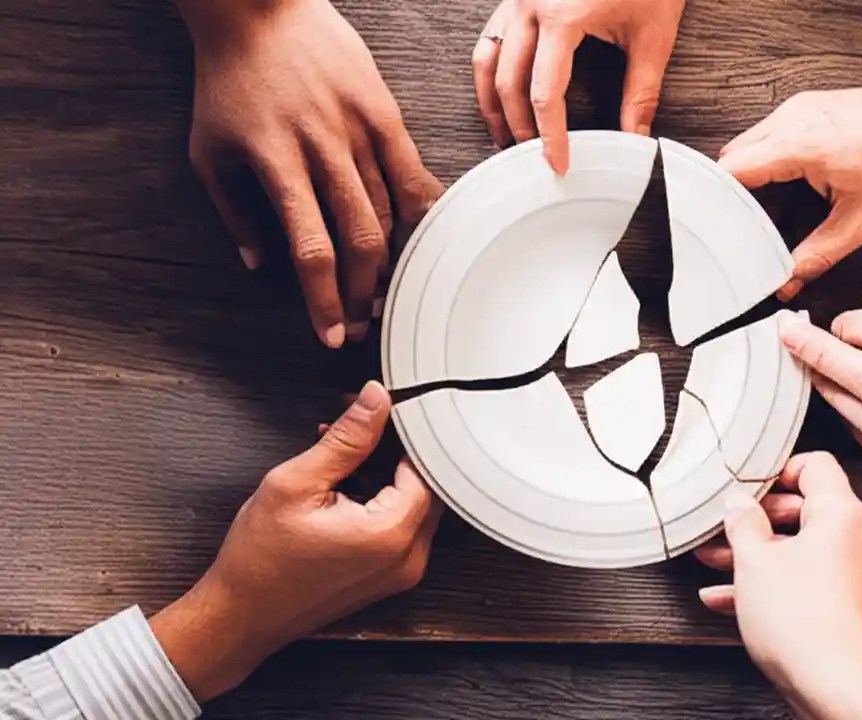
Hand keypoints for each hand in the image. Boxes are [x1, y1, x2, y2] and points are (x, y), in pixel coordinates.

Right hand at [149, 381, 441, 700]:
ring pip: (417, 502)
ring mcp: (403, 570)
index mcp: (390, 534)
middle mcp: (408, 557)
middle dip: (395, 449)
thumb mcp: (297, 484)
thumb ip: (346, 439)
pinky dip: (383, 498)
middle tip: (360, 425)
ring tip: (342, 454)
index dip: (404, 431)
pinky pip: (404, 525)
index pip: (426, 465)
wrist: (241, 616)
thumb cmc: (259, 560)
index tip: (383, 410)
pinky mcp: (391, 575)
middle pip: (428, 484)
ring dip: (387, 472)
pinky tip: (347, 482)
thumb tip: (376, 400)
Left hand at [180, 0, 444, 346]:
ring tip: (381, 290)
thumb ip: (233, 212)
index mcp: (276, 160)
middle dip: (362, 292)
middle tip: (361, 323)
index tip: (331, 334)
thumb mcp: (207, 150)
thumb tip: (258, 264)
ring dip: (388, 261)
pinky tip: (419, 241)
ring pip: (389, 212)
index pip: (311, 247)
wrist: (259, 10)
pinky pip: (412, 174)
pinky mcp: (384, 112)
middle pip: (359, 237)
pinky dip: (419, 214)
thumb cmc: (229, 80)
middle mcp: (322, 147)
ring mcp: (359, 128)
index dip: (324, 298)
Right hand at [472, 0, 685, 172]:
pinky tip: (503, 94)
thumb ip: (641, 93)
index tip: (558, 164)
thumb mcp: (653, 36)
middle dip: (518, 125)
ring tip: (505, 135)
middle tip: (532, 157)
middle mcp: (530, 4)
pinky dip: (491, 70)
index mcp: (562, 17)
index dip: (550, 135)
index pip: (545, 93)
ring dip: (492, 101)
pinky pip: (491, 37)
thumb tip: (636, 140)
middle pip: (508, 81)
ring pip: (487, 58)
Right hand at [694, 453, 861, 719]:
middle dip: (758, 522)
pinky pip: (812, 586)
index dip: (776, 471)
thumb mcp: (755, 564)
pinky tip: (736, 603)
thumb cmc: (809, 627)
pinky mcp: (857, 612)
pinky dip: (778, 588)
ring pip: (804, 553)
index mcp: (843, 514)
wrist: (845, 691)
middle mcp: (861, 540)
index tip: (748, 487)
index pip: (815, 465)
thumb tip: (739, 506)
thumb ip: (743, 525)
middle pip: (806, 511)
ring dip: (760, 558)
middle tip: (725, 530)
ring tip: (718, 566)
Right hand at [718, 73, 861, 300]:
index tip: (715, 230)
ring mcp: (801, 107)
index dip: (716, 204)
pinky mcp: (813, 107)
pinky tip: (794, 187)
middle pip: (732, 158)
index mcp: (798, 144)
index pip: (730, 172)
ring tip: (771, 212)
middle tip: (744, 230)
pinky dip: (772, 162)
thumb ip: (816, 256)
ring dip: (754, 178)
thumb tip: (788, 282)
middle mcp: (793, 118)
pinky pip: (773, 135)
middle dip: (733, 196)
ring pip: (751, 145)